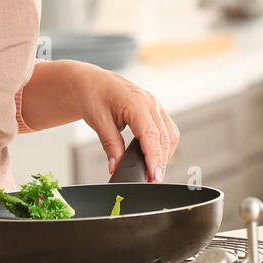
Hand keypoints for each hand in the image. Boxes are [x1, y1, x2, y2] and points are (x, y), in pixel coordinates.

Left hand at [70, 65, 179, 181]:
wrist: (92, 82)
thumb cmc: (94, 96)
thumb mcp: (99, 122)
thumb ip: (110, 145)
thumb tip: (116, 166)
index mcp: (136, 103)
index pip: (151, 136)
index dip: (154, 159)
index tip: (154, 176)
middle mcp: (150, 103)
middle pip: (164, 138)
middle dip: (160, 162)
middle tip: (152, 181)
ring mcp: (155, 104)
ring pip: (170, 134)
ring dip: (165, 154)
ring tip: (154, 172)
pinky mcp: (155, 108)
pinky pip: (167, 128)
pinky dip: (164, 144)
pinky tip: (156, 155)